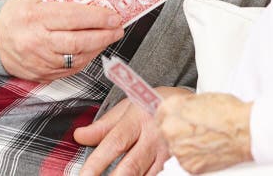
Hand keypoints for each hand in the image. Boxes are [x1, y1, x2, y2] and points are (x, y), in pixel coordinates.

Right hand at [0, 0, 123, 81]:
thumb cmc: (15, 14)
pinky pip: (70, 70)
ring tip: (109, 37)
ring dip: (97, 48)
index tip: (114, 15)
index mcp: (34, 18)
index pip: (72, 17)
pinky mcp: (41, 75)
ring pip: (76, 58)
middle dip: (103, 35)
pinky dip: (85, 59)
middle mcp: (36, 42)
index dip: (97, 17)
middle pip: (77, 41)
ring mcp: (38, 62)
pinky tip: (93, 49)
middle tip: (118, 29)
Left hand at [75, 86, 189, 175]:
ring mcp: (168, 152)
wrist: (192, 105)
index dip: (97, 162)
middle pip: (130, 167)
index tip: (84, 175)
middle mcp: (154, 137)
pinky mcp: (179, 163)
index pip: (114, 143)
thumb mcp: (129, 106)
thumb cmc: (156, 104)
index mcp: (139, 119)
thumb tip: (79, 136)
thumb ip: (104, 125)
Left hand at [156, 93, 253, 173]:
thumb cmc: (228, 112)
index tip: (177, 119)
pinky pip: (186, 161)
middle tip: (194, 129)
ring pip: (175, 147)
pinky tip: (207, 148)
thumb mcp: (201, 98)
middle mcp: (170, 129)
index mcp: (171, 108)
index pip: (159, 113)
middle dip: (177, 131)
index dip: (171, 116)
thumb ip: (184, 105)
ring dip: (185, 145)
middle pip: (166, 131)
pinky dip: (194, 157)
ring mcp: (178, 149)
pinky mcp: (188, 165)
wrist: (244, 131)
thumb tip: (180, 110)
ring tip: (204, 139)